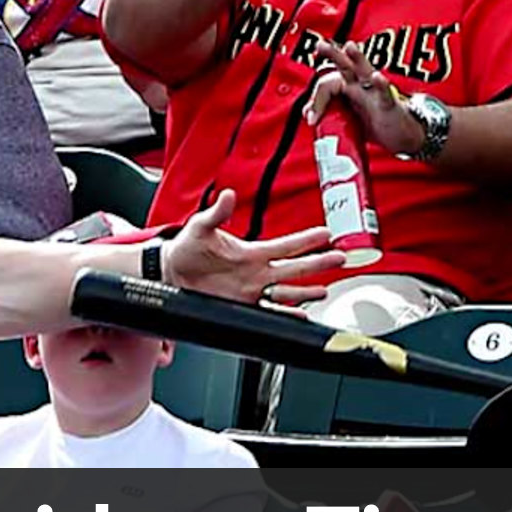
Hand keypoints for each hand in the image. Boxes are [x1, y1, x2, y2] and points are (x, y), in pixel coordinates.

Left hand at [163, 190, 345, 303]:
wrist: (171, 272)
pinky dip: (285, 315)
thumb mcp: (200, 227)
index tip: (326, 233)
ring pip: (286, 292)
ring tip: (324, 291)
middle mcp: (257, 272)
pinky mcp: (242, 306)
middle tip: (340, 258)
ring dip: (305, 292)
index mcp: (251, 252)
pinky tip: (300, 316)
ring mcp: (251, 290)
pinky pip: (268, 312)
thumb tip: (227, 195)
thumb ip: (216, 213)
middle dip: (318, 263)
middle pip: (294, 268)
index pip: (286, 245)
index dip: (306, 240)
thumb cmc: (186, 247)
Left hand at [304, 41, 424, 155]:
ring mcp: (375, 94)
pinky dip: (381, 85)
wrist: (402, 136)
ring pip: (365, 71)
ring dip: (358, 58)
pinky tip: (377, 77)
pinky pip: (384, 93)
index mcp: (349, 89)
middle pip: (346, 66)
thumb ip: (328, 113)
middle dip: (333, 54)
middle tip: (320, 45)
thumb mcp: (346, 120)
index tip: (310, 118)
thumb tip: (306, 113)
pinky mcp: (388, 105)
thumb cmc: (375, 124)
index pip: (328, 84)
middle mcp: (361, 87)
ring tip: (350, 47)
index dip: (315, 99)